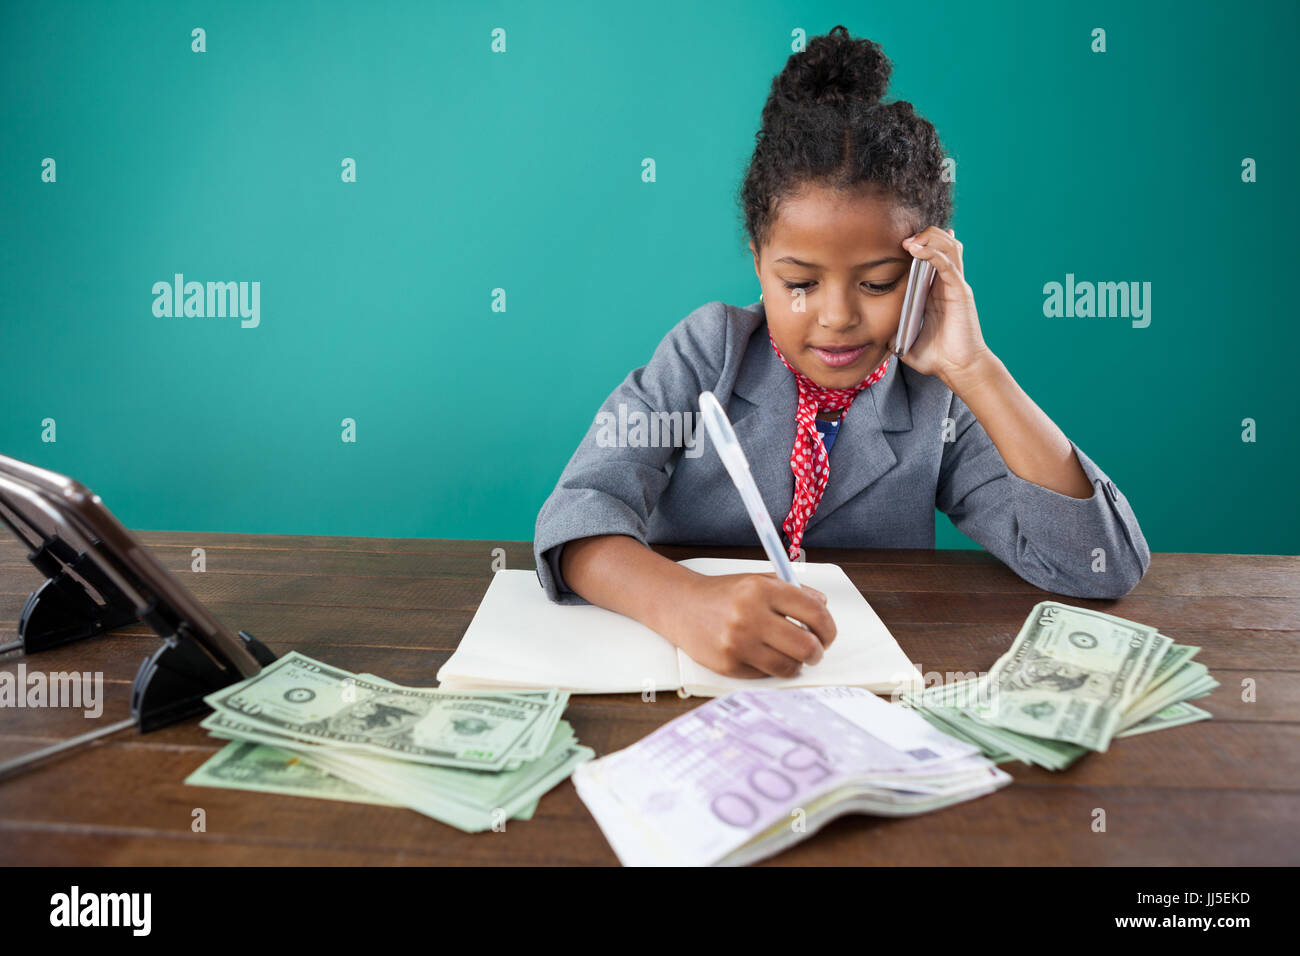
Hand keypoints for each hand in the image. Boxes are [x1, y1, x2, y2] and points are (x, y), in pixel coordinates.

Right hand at [667, 573, 836, 678]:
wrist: (682, 606)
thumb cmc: (724, 594)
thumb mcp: (758, 580)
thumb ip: (793, 591)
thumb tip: (823, 607)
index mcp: (762, 589)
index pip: (814, 612)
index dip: (828, 627)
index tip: (828, 634)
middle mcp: (749, 615)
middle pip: (805, 645)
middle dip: (817, 652)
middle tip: (815, 651)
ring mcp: (737, 643)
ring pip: (788, 666)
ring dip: (797, 664)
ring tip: (792, 657)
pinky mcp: (728, 664)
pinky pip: (765, 675)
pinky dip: (771, 669)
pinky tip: (764, 657)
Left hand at [895, 226, 996, 389]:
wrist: (957, 370)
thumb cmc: (936, 357)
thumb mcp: (905, 340)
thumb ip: (890, 330)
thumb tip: (870, 331)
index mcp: (934, 289)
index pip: (929, 253)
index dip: (915, 241)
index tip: (891, 240)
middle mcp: (946, 282)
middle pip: (941, 242)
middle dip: (923, 233)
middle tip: (901, 236)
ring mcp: (955, 285)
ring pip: (948, 246)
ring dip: (928, 237)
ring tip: (908, 240)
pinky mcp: (960, 292)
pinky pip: (948, 264)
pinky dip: (933, 253)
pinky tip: (916, 249)